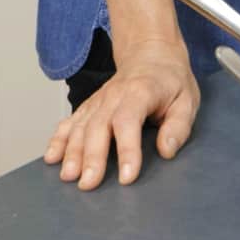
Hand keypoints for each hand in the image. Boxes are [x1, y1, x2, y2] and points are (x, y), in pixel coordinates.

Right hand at [43, 41, 199, 189]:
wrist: (151, 55)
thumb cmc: (170, 81)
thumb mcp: (187, 100)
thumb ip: (178, 127)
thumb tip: (166, 150)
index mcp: (140, 92)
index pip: (128, 121)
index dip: (126, 150)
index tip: (126, 176)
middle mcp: (114, 96)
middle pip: (98, 126)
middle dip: (91, 157)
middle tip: (89, 184)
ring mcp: (98, 101)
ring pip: (80, 126)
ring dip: (72, 152)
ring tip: (68, 177)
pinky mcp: (90, 106)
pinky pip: (70, 121)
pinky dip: (58, 139)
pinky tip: (52, 158)